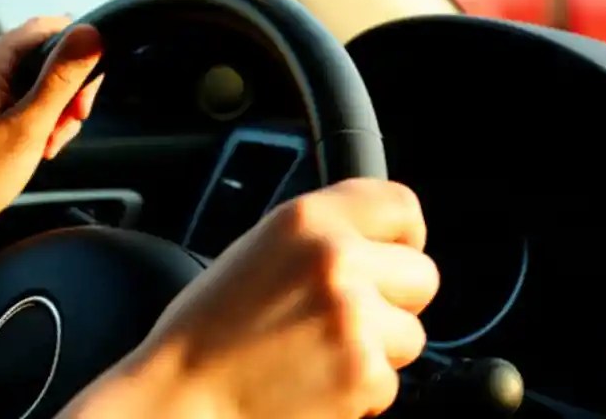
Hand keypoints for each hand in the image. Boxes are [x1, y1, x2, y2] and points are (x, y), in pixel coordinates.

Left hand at [0, 17, 103, 242]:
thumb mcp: (30, 126)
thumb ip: (62, 78)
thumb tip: (91, 33)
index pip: (47, 28)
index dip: (77, 54)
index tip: (86, 92)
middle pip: (40, 57)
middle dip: (65, 91)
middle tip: (68, 127)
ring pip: (29, 82)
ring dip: (50, 110)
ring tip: (46, 146)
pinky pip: (12, 101)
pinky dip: (31, 120)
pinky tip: (32, 148)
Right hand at [85, 179, 438, 418]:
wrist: (183, 400)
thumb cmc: (207, 334)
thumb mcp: (258, 251)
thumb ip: (320, 238)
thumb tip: (374, 242)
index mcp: (307, 218)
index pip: (400, 206)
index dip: (402, 238)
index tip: (392, 257)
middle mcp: (336, 258)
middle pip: (421, 275)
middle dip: (394, 303)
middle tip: (346, 321)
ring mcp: (353, 316)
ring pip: (411, 334)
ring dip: (377, 352)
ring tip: (318, 357)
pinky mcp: (363, 372)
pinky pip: (391, 383)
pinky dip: (361, 394)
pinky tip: (314, 387)